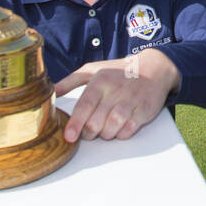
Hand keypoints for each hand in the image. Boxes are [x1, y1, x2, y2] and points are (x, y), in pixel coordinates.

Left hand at [54, 49, 180, 143]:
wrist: (154, 68)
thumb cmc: (119, 71)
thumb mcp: (94, 69)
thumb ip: (71, 81)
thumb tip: (51, 92)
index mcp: (100, 81)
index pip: (85, 106)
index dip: (76, 124)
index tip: (69, 137)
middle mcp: (115, 91)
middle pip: (96, 122)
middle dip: (89, 133)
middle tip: (88, 131)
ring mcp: (131, 102)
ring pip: (112, 129)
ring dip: (105, 134)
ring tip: (104, 129)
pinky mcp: (144, 111)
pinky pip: (128, 131)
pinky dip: (121, 134)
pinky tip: (119, 127)